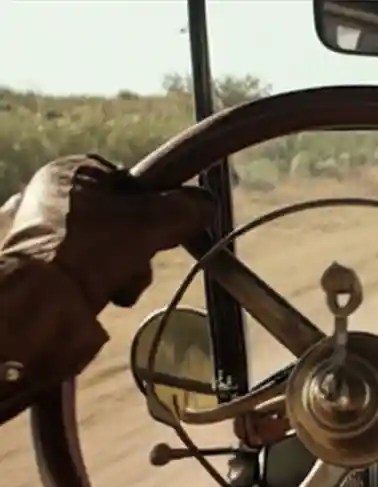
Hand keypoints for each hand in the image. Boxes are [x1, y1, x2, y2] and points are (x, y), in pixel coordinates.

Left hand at [1, 154, 213, 310]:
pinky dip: (104, 280)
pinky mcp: (41, 264)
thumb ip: (185, 208)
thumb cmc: (95, 246)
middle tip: (145, 258)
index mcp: (72, 170)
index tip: (164, 228)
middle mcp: (51, 194)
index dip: (153, 205)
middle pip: (122, 217)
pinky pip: (89, 266)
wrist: (44, 296)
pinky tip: (107, 291)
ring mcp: (42, 231)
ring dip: (128, 267)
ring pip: (109, 245)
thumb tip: (206, 203)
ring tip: (123, 282)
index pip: (128, 180)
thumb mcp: (153, 221)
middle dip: (141, 245)